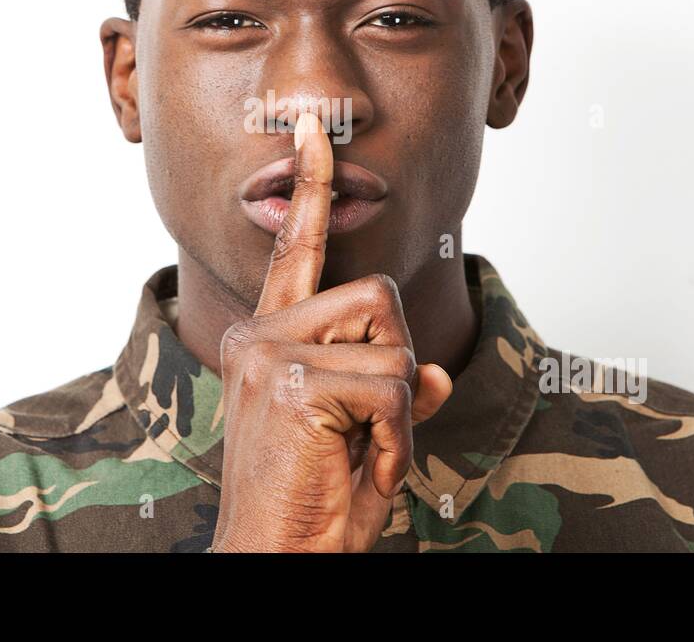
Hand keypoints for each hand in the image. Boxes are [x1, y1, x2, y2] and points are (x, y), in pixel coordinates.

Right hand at [211, 111, 452, 551]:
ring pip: (392, 340)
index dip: (315, 187)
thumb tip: (434, 372)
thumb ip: (395, 393)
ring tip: (361, 454)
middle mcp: (259, 334)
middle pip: (378, 296)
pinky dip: (399, 439)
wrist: (276, 562)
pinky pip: (394, 385)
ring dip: (398, 410)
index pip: (297, 249)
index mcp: (269, 337)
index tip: (316, 131)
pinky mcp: (289, 381)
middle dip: (397, 365)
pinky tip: (362, 469)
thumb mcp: (368, 438)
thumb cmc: (313, 507)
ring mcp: (268, 353)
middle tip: (369, 430)